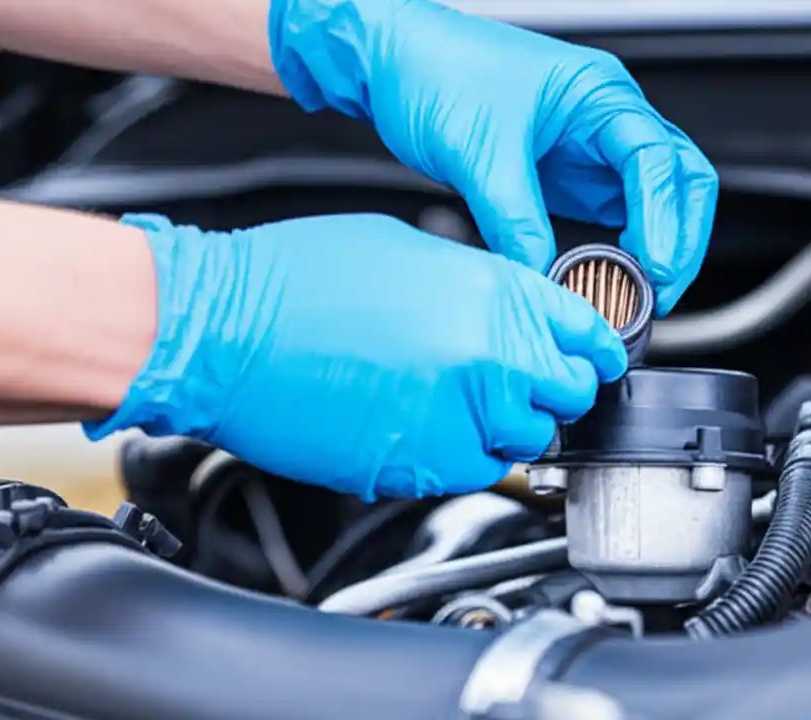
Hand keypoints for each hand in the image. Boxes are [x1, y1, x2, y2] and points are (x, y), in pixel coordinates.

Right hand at [87, 214, 626, 499]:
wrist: (221, 333)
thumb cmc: (293, 281)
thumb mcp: (408, 249)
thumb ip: (478, 286)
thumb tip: (511, 313)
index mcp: (492, 292)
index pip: (588, 334)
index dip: (589, 351)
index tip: (584, 360)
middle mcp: (489, 356)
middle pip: (568, 395)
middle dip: (547, 391)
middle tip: (509, 384)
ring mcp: (458, 418)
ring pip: (527, 443)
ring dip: (503, 429)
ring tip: (452, 404)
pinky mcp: (419, 466)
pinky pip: (474, 472)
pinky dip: (461, 457)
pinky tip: (420, 426)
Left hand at [269, 0, 717, 314]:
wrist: (391, 60)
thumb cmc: (435, 68)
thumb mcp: (478, 153)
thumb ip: (514, 219)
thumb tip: (539, 276)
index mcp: (598, 93)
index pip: (659, 160)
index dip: (664, 220)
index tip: (653, 269)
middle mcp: (604, 118)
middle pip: (678, 180)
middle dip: (678, 238)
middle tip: (659, 293)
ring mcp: (589, 148)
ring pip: (652, 201)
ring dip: (654, 247)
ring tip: (635, 295)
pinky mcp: (566, 175)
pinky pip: (611, 216)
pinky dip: (617, 250)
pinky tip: (603, 278)